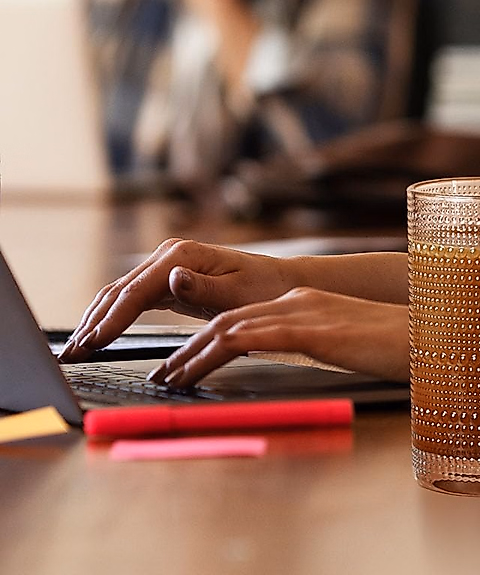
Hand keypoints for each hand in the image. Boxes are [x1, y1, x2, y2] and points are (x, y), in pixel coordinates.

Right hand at [60, 238, 295, 360]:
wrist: (279, 282)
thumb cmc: (264, 289)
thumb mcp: (238, 293)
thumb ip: (204, 288)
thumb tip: (173, 278)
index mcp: (182, 255)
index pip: (135, 292)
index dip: (109, 321)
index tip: (90, 346)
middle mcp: (169, 255)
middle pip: (118, 291)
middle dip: (91, 323)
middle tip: (68, 356)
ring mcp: (166, 266)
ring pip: (119, 294)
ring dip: (94, 321)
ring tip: (73, 351)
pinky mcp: (167, 280)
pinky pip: (131, 300)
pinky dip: (111, 318)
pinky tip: (97, 337)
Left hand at [147, 290, 409, 386]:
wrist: (429, 335)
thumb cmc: (394, 345)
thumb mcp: (344, 343)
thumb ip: (314, 344)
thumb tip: (293, 359)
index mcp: (307, 303)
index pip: (244, 317)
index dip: (206, 340)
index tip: (183, 364)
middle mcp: (300, 301)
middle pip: (228, 318)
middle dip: (189, 347)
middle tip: (163, 375)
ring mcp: (305, 312)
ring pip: (232, 326)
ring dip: (192, 354)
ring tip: (169, 379)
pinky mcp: (312, 329)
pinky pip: (253, 338)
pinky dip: (216, 353)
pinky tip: (199, 369)